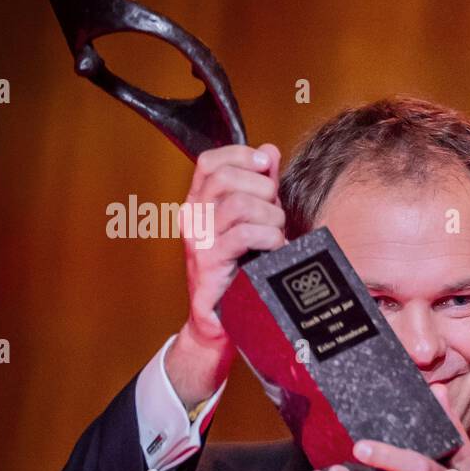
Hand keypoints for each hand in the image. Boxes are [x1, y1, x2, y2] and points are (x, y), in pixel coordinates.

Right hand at [165, 143, 285, 408]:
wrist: (223, 319)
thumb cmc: (240, 269)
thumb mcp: (253, 220)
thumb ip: (260, 186)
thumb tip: (269, 151)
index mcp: (199, 202)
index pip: (211, 161)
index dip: (240, 156)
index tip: (267, 166)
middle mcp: (192, 217)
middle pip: (227, 178)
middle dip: (264, 190)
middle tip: (276, 214)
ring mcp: (198, 241)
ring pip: (240, 205)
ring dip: (271, 218)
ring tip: (277, 236)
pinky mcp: (208, 264)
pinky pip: (245, 235)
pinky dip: (269, 238)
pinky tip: (276, 249)